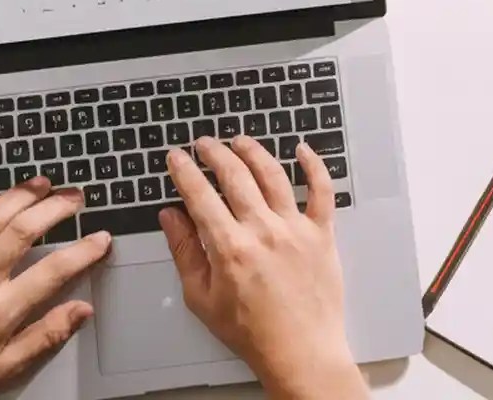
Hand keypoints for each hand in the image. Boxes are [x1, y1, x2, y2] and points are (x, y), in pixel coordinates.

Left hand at [0, 178, 111, 399]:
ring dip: (19, 196)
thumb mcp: (6, 369)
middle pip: (22, 231)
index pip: (52, 271)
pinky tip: (0, 205)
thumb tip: (81, 311)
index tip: (101, 239)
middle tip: (75, 198)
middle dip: (54, 208)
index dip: (83, 251)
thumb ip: (46, 336)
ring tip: (42, 184)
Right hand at [160, 137, 366, 399]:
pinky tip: (302, 150)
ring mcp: (295, 229)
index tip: (177, 157)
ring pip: (273, 175)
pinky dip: (314, 166)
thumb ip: (185, 251)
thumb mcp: (202, 297)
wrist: (300, 351)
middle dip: (215, 153)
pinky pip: (321, 191)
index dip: (184, 171)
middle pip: (235, 176)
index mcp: (230, 247)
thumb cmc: (252, 332)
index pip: (200, 195)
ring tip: (240, 141)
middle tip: (204, 144)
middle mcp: (263, 230)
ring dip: (254, 152)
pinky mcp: (322, 234)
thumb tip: (171, 216)